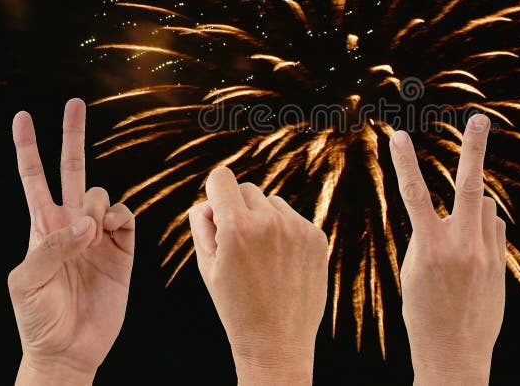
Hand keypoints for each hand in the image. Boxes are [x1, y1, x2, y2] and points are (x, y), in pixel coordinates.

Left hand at [8, 99, 134, 385]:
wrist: (70, 349)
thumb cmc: (38, 318)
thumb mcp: (27, 281)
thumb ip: (52, 245)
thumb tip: (87, 222)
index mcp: (42, 227)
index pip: (33, 178)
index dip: (27, 148)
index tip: (23, 117)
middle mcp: (70, 224)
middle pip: (71, 169)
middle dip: (71, 136)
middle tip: (74, 102)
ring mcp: (97, 235)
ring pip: (101, 194)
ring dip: (95, 208)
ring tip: (89, 239)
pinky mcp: (122, 249)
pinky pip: (126, 216)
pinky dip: (119, 219)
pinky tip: (110, 234)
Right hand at [188, 167, 327, 385]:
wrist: (276, 341)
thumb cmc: (235, 304)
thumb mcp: (207, 266)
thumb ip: (202, 224)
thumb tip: (210, 200)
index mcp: (236, 227)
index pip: (221, 178)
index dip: (215, 190)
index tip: (217, 206)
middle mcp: (269, 222)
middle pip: (247, 189)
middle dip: (238, 209)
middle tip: (237, 244)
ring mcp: (297, 228)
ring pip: (272, 202)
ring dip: (264, 219)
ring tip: (262, 257)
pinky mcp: (317, 237)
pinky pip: (294, 218)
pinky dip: (285, 232)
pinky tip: (282, 262)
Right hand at [389, 114, 505, 385]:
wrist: (454, 353)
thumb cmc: (422, 313)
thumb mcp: (412, 272)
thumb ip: (427, 236)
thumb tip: (445, 212)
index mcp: (430, 248)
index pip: (413, 194)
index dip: (404, 162)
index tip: (398, 136)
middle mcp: (461, 246)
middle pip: (469, 186)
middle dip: (473, 149)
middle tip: (480, 119)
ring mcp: (487, 254)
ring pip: (484, 208)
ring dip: (471, 208)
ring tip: (459, 238)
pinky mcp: (502, 263)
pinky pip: (495, 229)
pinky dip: (483, 230)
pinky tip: (473, 254)